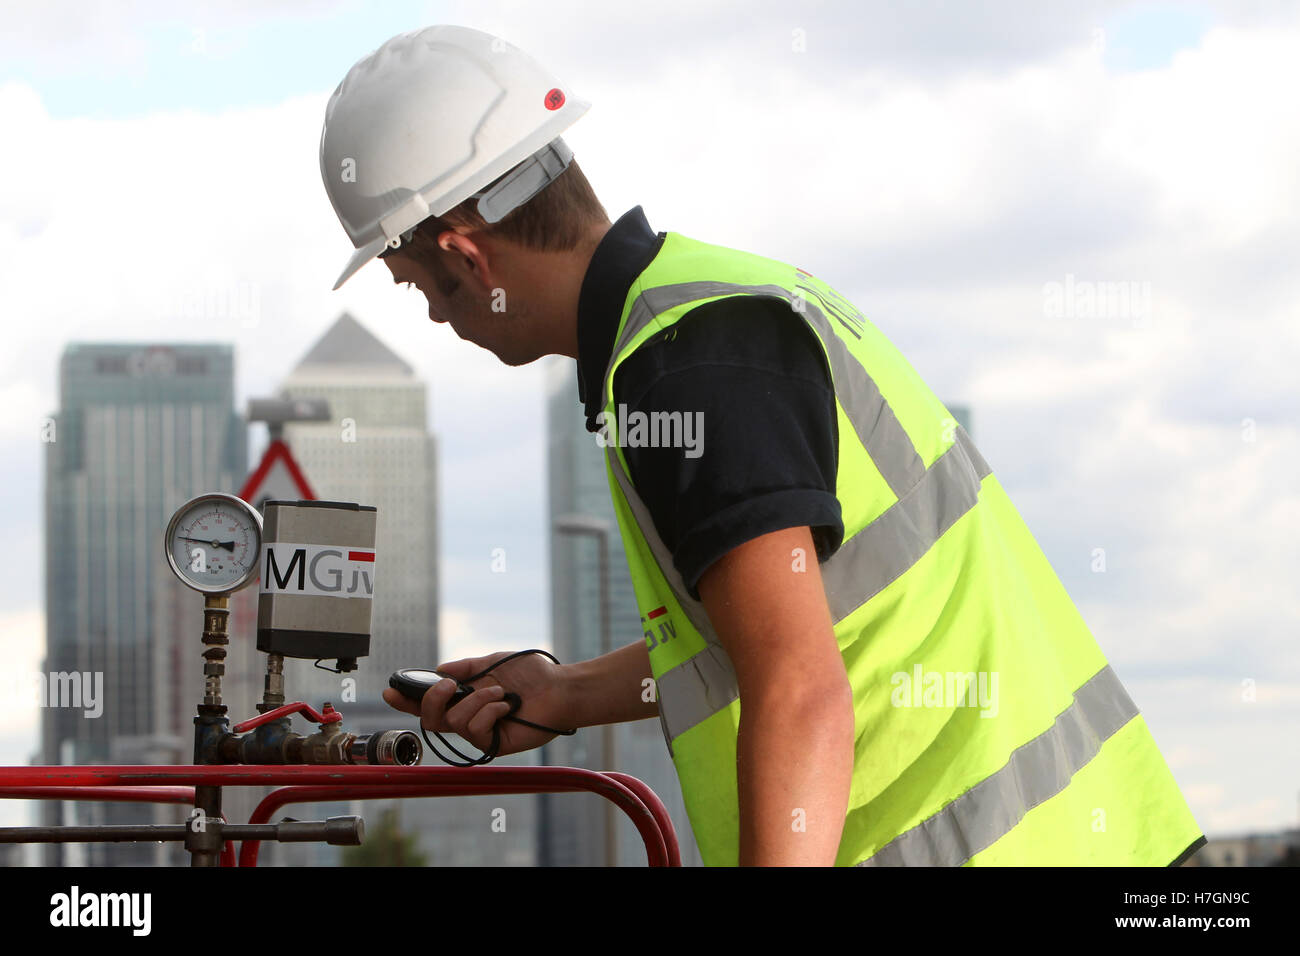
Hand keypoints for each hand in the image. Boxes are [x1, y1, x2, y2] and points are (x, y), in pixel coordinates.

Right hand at [382, 650, 573, 757]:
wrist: (559, 688)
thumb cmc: (532, 675)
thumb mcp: (493, 662)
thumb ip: (466, 667)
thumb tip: (438, 670)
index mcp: (465, 697)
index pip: (430, 703)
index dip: (407, 701)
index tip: (390, 691)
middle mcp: (468, 717)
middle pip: (431, 719)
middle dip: (433, 700)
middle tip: (450, 685)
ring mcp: (480, 732)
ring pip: (454, 722)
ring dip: (477, 701)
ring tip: (500, 692)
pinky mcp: (494, 745)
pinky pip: (475, 730)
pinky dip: (489, 712)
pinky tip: (506, 707)